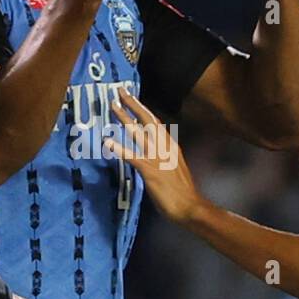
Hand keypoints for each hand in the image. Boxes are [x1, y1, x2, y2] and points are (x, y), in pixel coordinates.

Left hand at [107, 89, 203, 223]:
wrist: (190, 206)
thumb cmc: (182, 192)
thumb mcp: (175, 167)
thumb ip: (164, 157)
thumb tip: (152, 151)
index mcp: (171, 146)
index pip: (155, 122)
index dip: (143, 109)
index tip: (132, 98)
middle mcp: (164, 147)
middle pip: (147, 120)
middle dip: (133, 104)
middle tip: (119, 92)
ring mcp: (157, 158)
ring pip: (138, 133)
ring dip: (124, 119)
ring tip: (112, 107)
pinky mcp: (150, 171)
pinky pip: (132, 156)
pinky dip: (119, 148)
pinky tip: (107, 142)